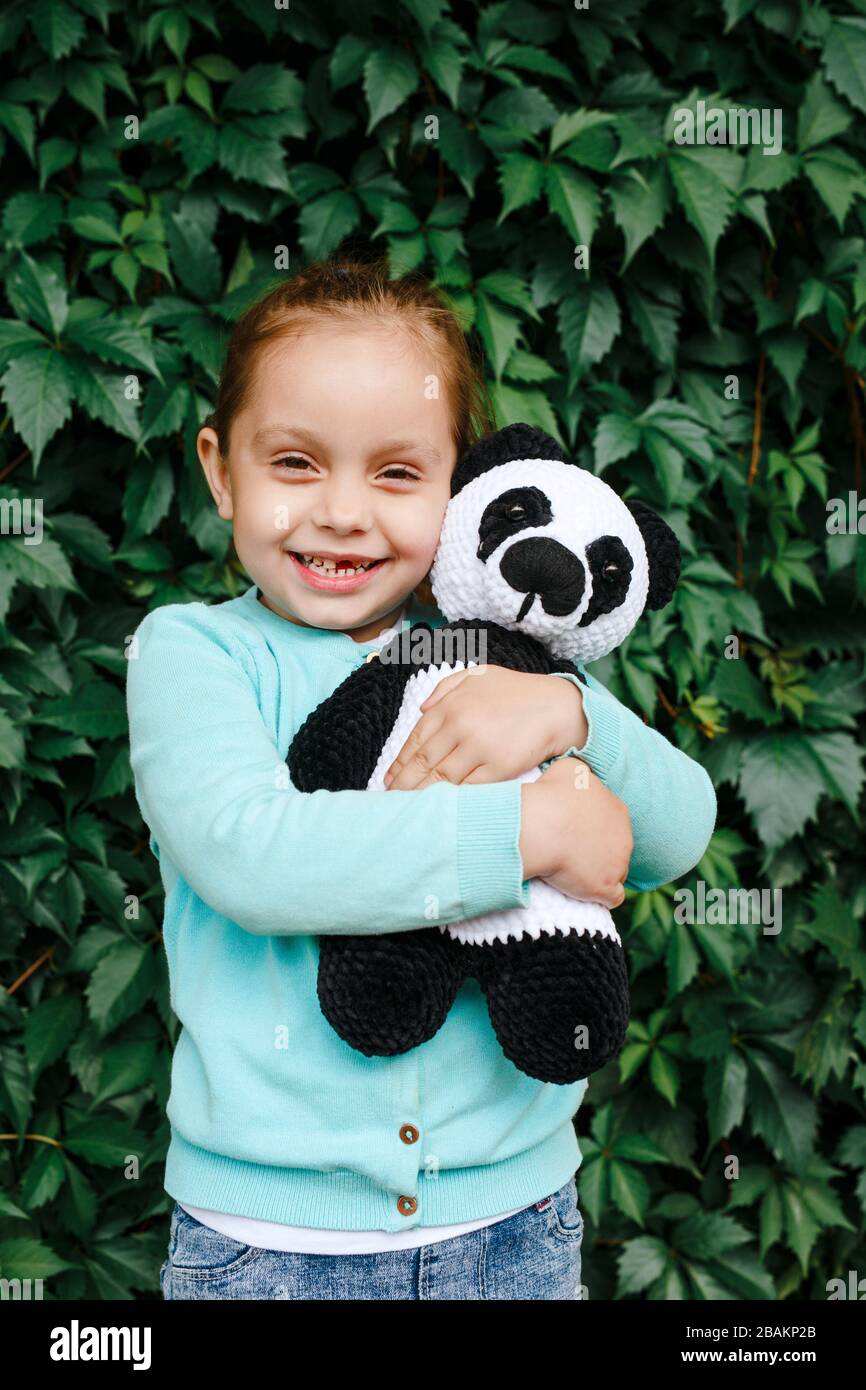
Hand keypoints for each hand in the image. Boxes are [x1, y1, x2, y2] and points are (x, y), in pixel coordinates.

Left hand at [383, 666, 587, 789]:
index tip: (389, 780)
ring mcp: (479, 747)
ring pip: (440, 779)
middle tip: (390, 801)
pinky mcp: (499, 767)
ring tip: (409, 809)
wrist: (559, 707)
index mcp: (451, 705)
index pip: (415, 740)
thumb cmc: (518, 692)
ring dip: (421, 796)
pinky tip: (439, 808)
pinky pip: (467, 788)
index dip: (399, 764)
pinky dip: (450, 800)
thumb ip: (445, 688)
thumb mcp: (479, 675)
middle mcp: (460, 725)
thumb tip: (422, 709)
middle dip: (404, 785)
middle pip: (423, 763)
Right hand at [519, 757, 632, 907]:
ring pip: (616, 872)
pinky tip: (586, 893)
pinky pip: (613, 898)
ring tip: (573, 873)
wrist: (542, 826)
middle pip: (616, 848)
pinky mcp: (606, 887)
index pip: (611, 823)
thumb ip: (584, 775)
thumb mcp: (571, 769)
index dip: (593, 829)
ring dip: (598, 873)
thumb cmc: (551, 795)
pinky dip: (600, 896)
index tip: (573, 832)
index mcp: (617, 809)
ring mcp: (618, 863)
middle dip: (598, 851)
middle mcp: (625, 836)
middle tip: (571, 852)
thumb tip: (581, 779)